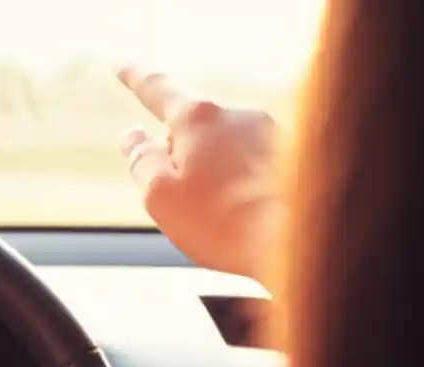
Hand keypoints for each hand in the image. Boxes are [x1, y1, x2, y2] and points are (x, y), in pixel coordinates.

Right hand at [118, 64, 283, 280]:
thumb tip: (134, 138)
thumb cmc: (224, 223)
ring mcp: (271, 133)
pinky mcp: (296, 157)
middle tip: (184, 204)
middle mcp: (238, 116)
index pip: (158, 90)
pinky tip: (250, 220)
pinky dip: (245, 189)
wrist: (301, 243)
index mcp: (198, 120)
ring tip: (225, 222)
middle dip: (182, 158)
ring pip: (227, 151)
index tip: (121, 65)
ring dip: (217, 179)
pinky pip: (257, 168)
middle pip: (195, 129)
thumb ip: (142, 161)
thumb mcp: (160, 196)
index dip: (135, 78)